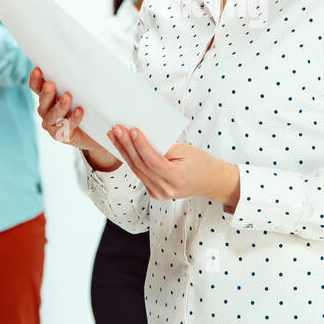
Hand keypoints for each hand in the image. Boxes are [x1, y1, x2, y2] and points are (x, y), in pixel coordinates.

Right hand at [29, 67, 111, 158]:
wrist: (96, 132)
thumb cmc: (87, 107)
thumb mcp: (81, 91)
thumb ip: (77, 81)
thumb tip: (85, 62)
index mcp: (47, 98)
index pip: (36, 88)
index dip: (35, 80)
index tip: (38, 70)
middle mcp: (46, 111)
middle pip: (42, 101)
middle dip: (46, 93)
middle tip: (50, 85)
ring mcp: (53, 124)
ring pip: (52, 115)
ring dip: (59, 106)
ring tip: (67, 97)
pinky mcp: (63, 136)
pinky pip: (66, 127)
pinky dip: (73, 118)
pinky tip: (79, 111)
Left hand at [109, 125, 238, 207]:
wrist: (209, 182)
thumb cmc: (200, 163)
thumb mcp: (186, 151)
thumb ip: (164, 147)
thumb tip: (142, 138)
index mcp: (176, 178)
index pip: (152, 161)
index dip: (140, 145)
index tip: (131, 130)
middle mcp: (165, 189)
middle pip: (140, 165)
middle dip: (126, 145)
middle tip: (116, 130)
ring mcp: (158, 194)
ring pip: (136, 170)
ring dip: (124, 151)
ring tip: (114, 136)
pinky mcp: (154, 193)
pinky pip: (140, 174)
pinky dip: (131, 159)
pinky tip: (123, 147)